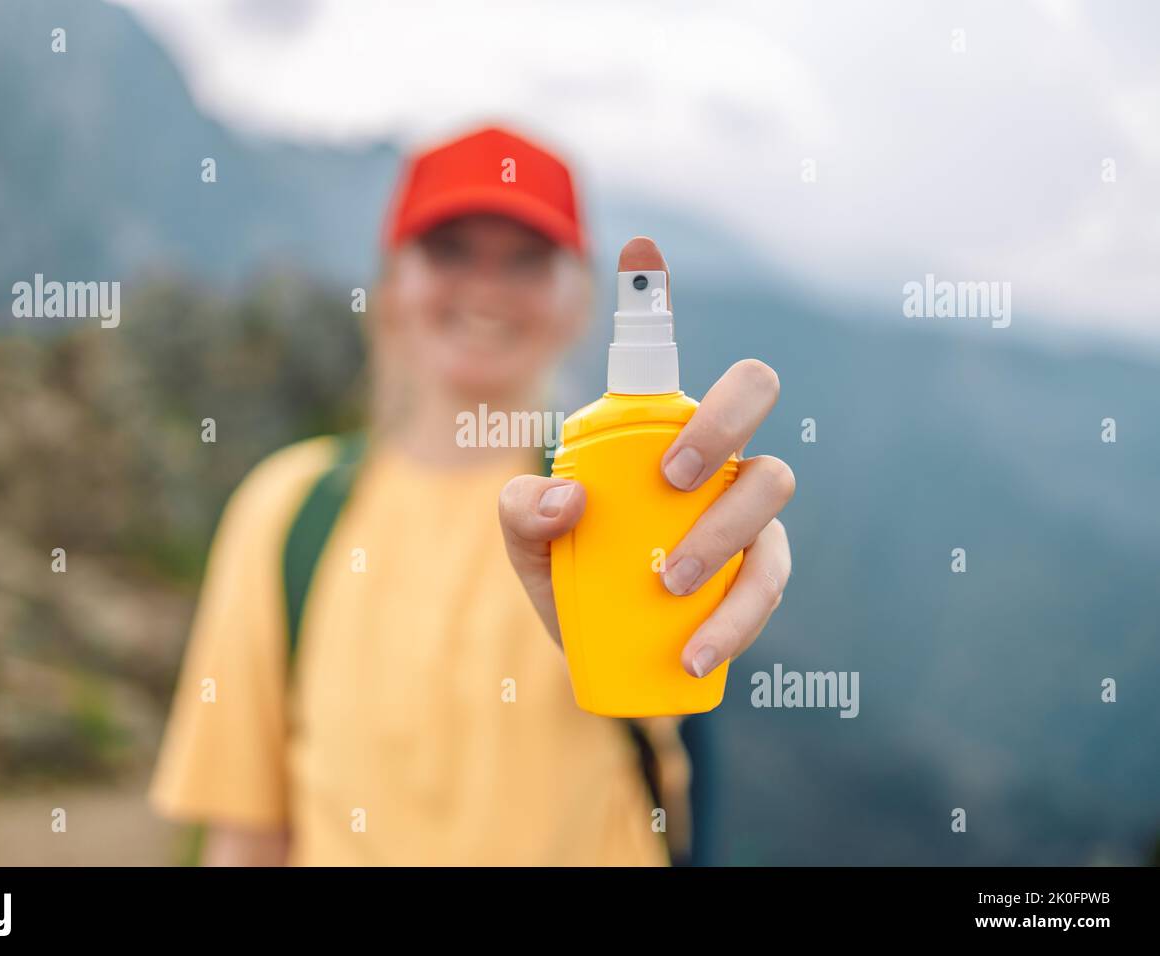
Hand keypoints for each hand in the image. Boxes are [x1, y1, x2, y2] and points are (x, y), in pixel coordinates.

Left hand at [498, 237, 794, 677]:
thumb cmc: (568, 572)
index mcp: (653, 428)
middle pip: (752, 397)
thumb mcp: (525, 545)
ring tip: (670, 584)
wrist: (602, 649)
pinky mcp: (762, 572)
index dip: (656, 296)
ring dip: (725, 532)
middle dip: (720, 424)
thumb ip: (521, 514)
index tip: (641, 252)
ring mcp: (747, 510)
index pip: (661, 355)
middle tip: (672, 478)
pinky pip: (771, 581)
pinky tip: (697, 651)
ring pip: (772, 487)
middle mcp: (713, 454)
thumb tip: (566, 499)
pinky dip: (738, 618)